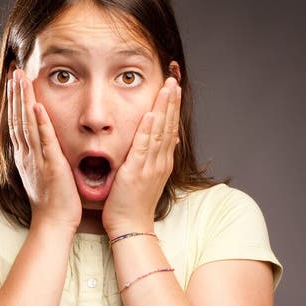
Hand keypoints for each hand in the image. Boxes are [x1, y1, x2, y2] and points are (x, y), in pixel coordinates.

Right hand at [7, 68, 81, 232]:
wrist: (54, 223)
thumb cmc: (53, 202)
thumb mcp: (45, 173)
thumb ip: (43, 156)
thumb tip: (43, 145)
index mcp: (26, 156)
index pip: (17, 123)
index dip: (15, 102)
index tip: (15, 82)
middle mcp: (27, 155)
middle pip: (18, 118)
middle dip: (15, 94)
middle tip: (14, 71)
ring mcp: (37, 160)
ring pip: (27, 124)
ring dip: (23, 100)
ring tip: (20, 79)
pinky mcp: (51, 166)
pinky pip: (44, 141)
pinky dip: (40, 123)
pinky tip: (37, 106)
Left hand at [101, 76, 180, 235]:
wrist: (131, 226)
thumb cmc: (133, 205)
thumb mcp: (148, 178)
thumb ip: (154, 158)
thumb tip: (165, 142)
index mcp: (162, 162)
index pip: (170, 128)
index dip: (172, 107)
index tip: (174, 88)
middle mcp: (160, 162)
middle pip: (169, 125)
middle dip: (171, 101)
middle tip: (174, 79)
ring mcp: (150, 167)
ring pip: (160, 132)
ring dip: (163, 108)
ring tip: (168, 88)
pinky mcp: (136, 172)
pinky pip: (143, 147)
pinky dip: (147, 130)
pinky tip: (150, 114)